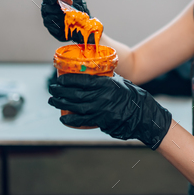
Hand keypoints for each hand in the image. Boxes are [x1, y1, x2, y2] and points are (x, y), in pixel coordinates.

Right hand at [41, 0, 94, 43]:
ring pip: (47, 15)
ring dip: (56, 13)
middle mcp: (49, 10)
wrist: (87, 23)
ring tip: (67, 14)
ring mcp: (49, 20)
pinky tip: (64, 22)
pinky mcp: (52, 30)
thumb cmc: (79, 8)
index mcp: (53, 1)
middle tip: (65, 5)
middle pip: (45, 6)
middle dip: (53, 5)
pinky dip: (57, 23)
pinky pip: (51, 26)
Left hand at [48, 73, 171, 149]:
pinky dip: (70, 119)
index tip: (59, 79)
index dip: (68, 80)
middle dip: (60, 91)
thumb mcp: (118, 82)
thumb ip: (104, 79)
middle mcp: (101, 96)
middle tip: (52, 89)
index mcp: (105, 84)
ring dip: (61, 103)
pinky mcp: (100, 120)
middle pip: (75, 93)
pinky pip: (81, 120)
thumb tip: (90, 74)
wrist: (141, 113)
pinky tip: (63, 117)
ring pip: (75, 106)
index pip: (82, 80)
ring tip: (53, 100)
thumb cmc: (130, 96)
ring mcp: (100, 109)